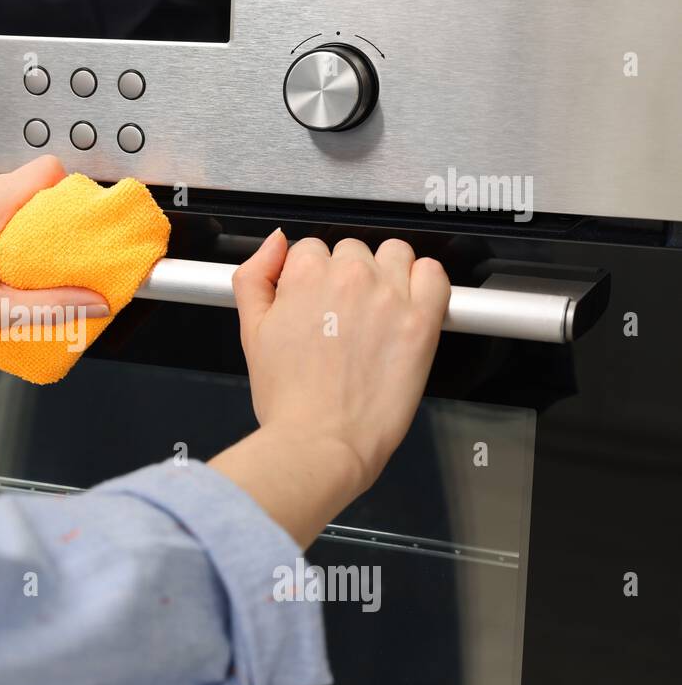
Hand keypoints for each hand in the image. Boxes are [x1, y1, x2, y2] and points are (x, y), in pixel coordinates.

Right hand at [209, 230, 449, 545]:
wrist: (322, 441)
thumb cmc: (288, 399)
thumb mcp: (250, 333)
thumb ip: (253, 277)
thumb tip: (275, 243)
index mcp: (306, 275)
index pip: (309, 249)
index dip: (308, 277)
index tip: (313, 302)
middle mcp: (350, 277)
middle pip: (351, 249)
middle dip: (344, 275)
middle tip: (341, 316)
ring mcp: (390, 296)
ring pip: (394, 253)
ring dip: (385, 272)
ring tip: (376, 310)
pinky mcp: (422, 319)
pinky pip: (434, 273)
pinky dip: (424, 281)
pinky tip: (409, 305)